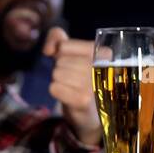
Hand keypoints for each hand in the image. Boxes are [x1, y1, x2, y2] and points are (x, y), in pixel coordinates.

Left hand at [43, 27, 101, 146]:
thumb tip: (49, 49)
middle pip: (60, 61)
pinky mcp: (83, 100)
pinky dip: (56, 91)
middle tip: (73, 79)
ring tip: (72, 87)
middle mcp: (103, 67)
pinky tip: (68, 96)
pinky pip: (54, 88)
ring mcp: (94, 84)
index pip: (65, 45)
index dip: (59, 53)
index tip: (69, 61)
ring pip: (56, 73)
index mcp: (104, 53)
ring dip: (59, 81)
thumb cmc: (80, 78)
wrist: (92, 113)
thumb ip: (57, 39)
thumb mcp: (72, 53)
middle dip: (60, 69)